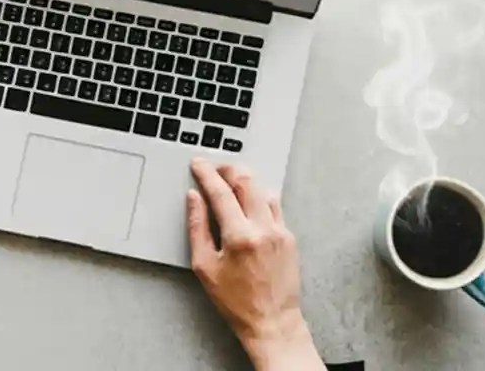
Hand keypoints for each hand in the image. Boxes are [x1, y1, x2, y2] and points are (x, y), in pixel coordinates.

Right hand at [187, 159, 323, 370]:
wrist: (272, 322)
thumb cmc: (236, 301)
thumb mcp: (205, 266)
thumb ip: (197, 227)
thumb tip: (194, 199)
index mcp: (239, 236)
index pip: (220, 191)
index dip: (206, 173)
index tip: (199, 164)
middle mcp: (264, 229)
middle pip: (247, 180)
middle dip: (228, 169)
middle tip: (215, 169)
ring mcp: (281, 231)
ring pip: (263, 189)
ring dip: (246, 181)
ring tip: (231, 184)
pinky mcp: (290, 237)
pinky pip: (275, 206)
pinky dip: (260, 198)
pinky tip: (249, 204)